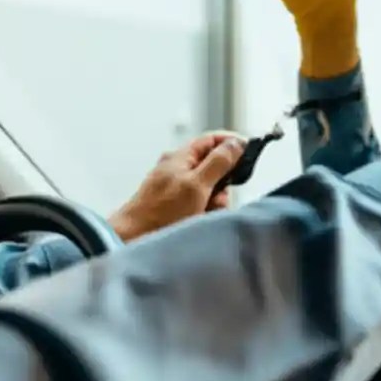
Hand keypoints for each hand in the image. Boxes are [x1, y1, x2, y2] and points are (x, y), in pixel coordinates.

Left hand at [109, 132, 245, 241]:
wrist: (131, 241)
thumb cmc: (160, 214)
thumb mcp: (196, 185)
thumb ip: (219, 163)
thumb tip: (236, 144)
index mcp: (180, 158)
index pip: (212, 140)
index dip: (231, 143)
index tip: (249, 152)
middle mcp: (178, 170)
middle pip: (215, 168)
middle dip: (224, 184)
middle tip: (217, 197)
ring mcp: (177, 190)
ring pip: (210, 190)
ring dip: (214, 203)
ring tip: (202, 215)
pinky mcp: (176, 209)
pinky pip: (201, 207)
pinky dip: (204, 214)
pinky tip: (197, 223)